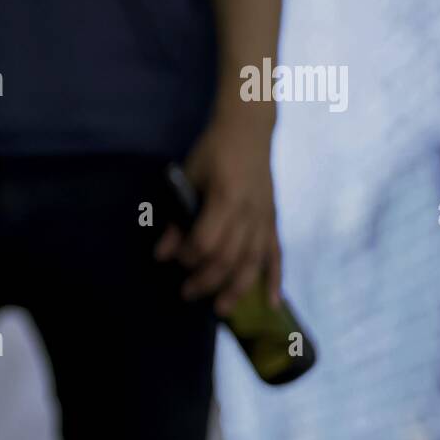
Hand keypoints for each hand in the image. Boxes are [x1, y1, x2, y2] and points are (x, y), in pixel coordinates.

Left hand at [155, 101, 281, 314]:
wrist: (248, 130)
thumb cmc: (212, 152)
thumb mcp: (188, 178)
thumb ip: (177, 218)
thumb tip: (162, 254)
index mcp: (227, 198)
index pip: (207, 242)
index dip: (190, 258)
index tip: (176, 262)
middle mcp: (251, 212)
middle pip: (230, 258)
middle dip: (206, 280)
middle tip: (186, 293)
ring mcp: (266, 217)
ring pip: (254, 263)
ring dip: (237, 289)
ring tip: (220, 309)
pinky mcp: (274, 220)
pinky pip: (277, 254)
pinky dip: (275, 279)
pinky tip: (272, 303)